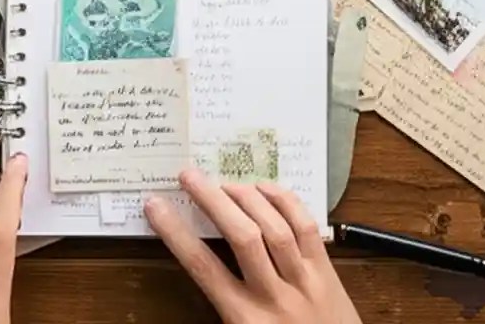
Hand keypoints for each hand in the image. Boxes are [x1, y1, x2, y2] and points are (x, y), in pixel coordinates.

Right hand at [145, 169, 361, 323]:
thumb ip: (221, 306)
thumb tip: (199, 264)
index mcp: (244, 319)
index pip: (202, 267)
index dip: (175, 232)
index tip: (156, 206)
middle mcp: (273, 296)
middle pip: (241, 236)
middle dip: (212, 200)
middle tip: (189, 175)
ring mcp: (304, 281)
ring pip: (275, 228)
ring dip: (247, 197)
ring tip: (225, 181)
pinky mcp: (327, 272)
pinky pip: (306, 228)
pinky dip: (285, 202)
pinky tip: (266, 188)